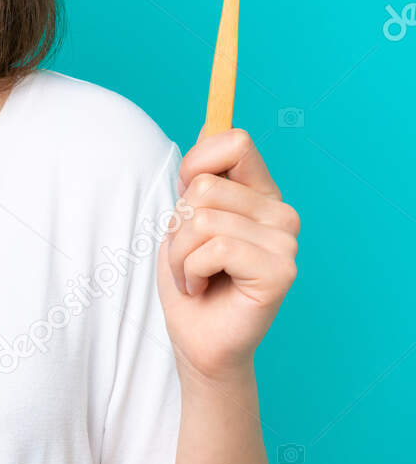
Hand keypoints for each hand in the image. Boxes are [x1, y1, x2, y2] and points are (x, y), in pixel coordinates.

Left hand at [156, 128, 300, 383]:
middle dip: (177, 225)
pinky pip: (214, 247)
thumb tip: (212, 125)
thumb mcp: (184, 217)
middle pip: (205, 185)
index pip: (234, 141)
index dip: (195, 163)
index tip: (185, 198)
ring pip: (203, 218)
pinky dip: (191, 270)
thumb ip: (201, 175)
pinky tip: (202, 288)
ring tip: (193, 275)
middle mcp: (280, 213)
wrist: (196, 338)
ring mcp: (285, 242)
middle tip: (189, 258)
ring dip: (180, 253)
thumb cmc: (189, 278)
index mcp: (260, 194)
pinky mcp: (281, 271)